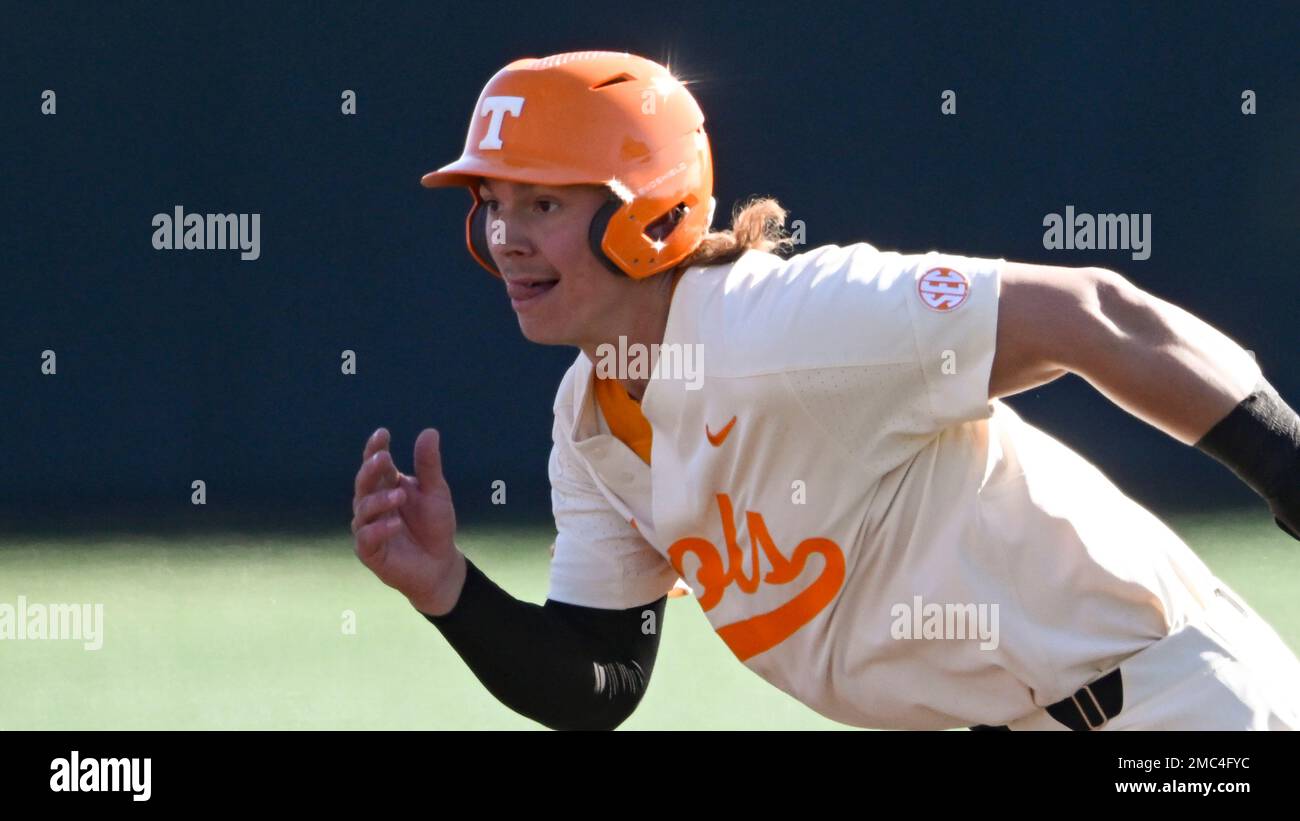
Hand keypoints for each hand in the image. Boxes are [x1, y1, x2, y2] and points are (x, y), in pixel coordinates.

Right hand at [351, 427, 466, 614]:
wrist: (441, 563)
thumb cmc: (435, 525)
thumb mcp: (436, 492)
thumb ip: (429, 465)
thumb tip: (430, 431)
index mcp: (386, 486)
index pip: (375, 464)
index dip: (375, 448)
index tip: (383, 433)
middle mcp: (372, 505)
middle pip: (364, 483)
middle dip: (371, 469)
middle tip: (385, 459)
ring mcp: (368, 528)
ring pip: (363, 509)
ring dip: (379, 500)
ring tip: (400, 495)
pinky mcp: (370, 552)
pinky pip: (366, 538)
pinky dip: (379, 529)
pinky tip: (396, 524)